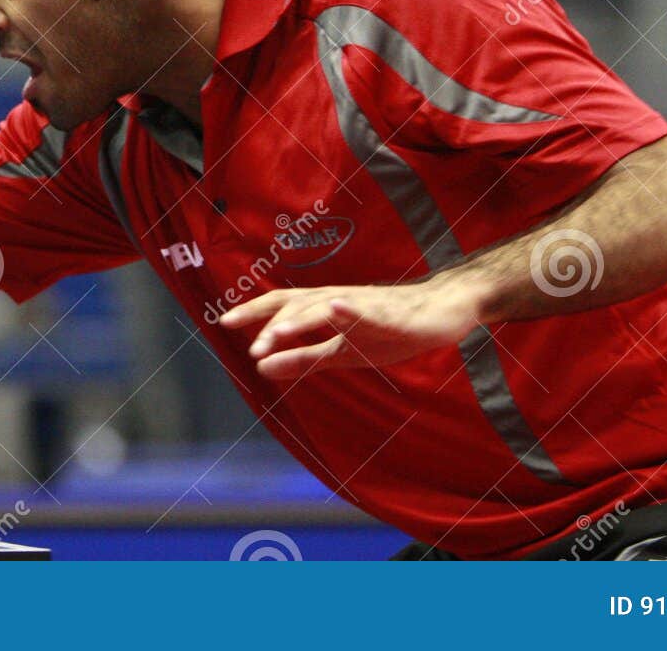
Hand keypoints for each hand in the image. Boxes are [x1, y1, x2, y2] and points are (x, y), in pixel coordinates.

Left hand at [217, 277, 486, 379]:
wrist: (442, 313)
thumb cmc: (390, 328)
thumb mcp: (343, 352)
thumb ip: (302, 358)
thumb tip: (259, 366)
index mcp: (326, 308)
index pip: (283, 305)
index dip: (255, 312)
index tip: (224, 322)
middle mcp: (341, 300)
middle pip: (301, 304)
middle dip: (274, 323)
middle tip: (251, 345)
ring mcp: (368, 305)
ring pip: (329, 308)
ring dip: (302, 320)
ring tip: (278, 332)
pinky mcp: (395, 314)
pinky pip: (371, 313)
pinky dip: (352, 311)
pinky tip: (337, 309)